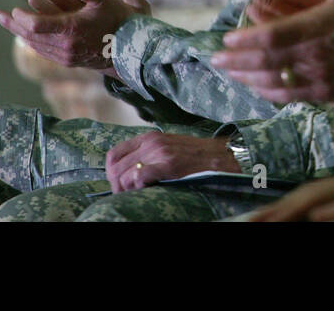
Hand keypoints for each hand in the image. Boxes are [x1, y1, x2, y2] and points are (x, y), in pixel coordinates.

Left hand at [0, 0, 150, 72]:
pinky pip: (43, 51)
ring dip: (18, 32)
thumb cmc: (120, 21)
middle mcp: (65, 46)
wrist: (131, 50)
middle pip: (30, 36)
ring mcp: (66, 56)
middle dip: (12, 24)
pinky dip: (32, 40)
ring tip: (5, 22)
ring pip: (35, 44)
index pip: (35, 24)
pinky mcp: (68, 61)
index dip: (21, 17)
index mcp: (71, 29)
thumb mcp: (104, 0)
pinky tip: (25, 33)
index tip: (14, 8)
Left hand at [104, 132, 239, 192]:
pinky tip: (146, 190)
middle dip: (115, 185)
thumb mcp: (169, 148)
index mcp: (150, 137)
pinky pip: (138, 176)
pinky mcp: (168, 165)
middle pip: (114, 166)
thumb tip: (129, 172)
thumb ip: (150, 154)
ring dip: (124, 189)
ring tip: (134, 196)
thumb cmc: (197, 157)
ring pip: (123, 173)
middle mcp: (151, 142)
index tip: (118, 186)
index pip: (114, 154)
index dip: (111, 173)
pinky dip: (136, 187)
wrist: (222, 157)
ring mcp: (159, 153)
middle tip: (124, 196)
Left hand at [212, 0, 333, 116]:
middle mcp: (313, 54)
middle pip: (265, 60)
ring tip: (228, 71)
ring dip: (245, 76)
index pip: (272, 35)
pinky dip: (266, 92)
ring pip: (272, 80)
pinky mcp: (322, 92)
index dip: (246, 38)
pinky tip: (255, 86)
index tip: (227, 37)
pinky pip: (288, 95)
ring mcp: (317, 77)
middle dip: (236, 60)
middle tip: (215, 58)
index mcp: (318, 27)